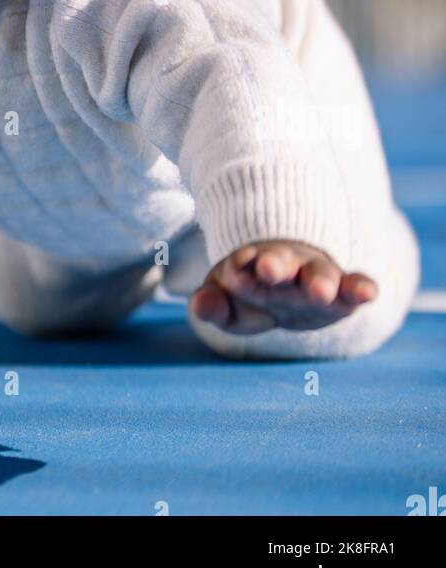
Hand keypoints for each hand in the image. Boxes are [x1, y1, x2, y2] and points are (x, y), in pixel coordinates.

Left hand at [189, 240, 377, 334]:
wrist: (287, 279)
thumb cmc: (252, 291)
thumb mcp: (228, 301)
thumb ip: (212, 304)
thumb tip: (199, 304)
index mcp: (251, 268)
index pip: (243, 266)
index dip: (239, 267)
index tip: (236, 269)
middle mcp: (285, 267)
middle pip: (280, 263)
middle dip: (274, 265)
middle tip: (269, 268)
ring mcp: (314, 276)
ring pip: (318, 273)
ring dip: (318, 280)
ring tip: (321, 290)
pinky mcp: (342, 292)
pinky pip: (354, 284)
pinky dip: (361, 286)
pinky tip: (369, 292)